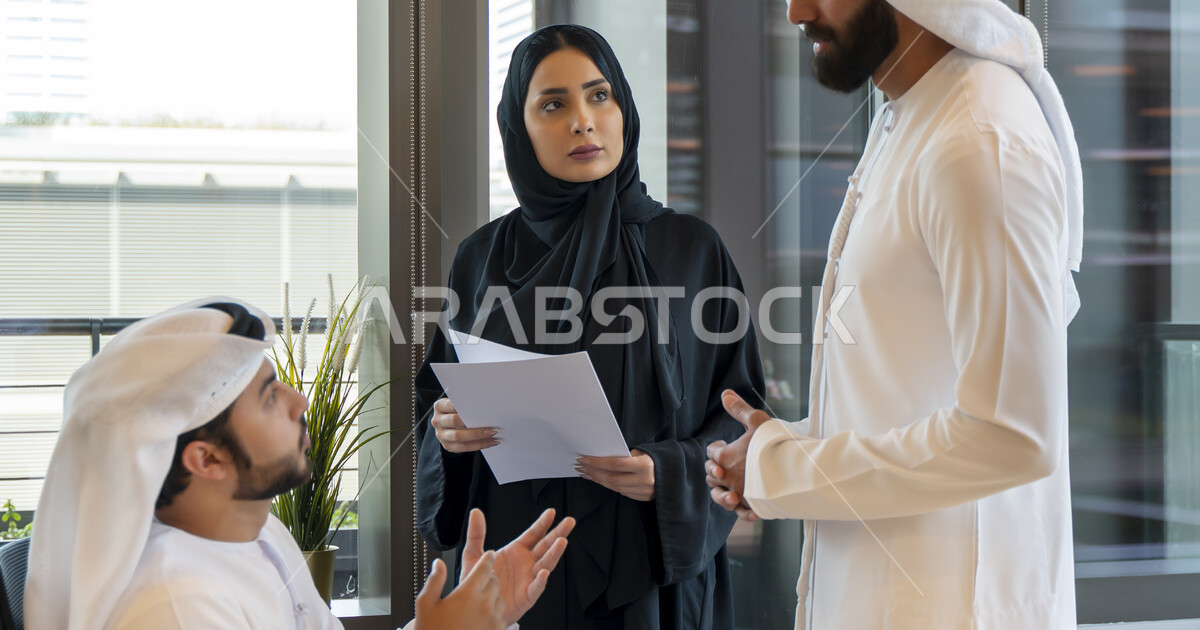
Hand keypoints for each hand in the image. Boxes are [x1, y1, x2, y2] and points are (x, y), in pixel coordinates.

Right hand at [415, 552, 504, 629]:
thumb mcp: (425, 604)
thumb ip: (434, 580)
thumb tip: (439, 564)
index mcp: (467, 594)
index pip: (484, 568)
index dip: (487, 559)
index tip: (489, 555)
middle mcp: (484, 605)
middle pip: (494, 581)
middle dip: (489, 577)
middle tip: (480, 578)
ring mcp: (493, 620)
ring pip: (500, 599)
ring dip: (492, 595)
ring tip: (478, 601)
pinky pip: (501, 617)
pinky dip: (495, 613)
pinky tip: (481, 618)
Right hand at [433, 397, 499, 452]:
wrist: (449, 424)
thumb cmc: (458, 411)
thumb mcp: (458, 404)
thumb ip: (467, 404)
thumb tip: (486, 405)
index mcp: (439, 406)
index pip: (450, 405)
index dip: (461, 406)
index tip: (477, 406)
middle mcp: (437, 420)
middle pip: (454, 422)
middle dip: (473, 423)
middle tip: (492, 425)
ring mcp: (440, 434)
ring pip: (458, 437)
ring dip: (478, 436)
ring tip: (494, 434)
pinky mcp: (446, 445)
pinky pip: (463, 448)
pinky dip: (478, 445)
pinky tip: (491, 442)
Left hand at [460, 508, 575, 624]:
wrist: (476, 608)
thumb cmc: (478, 581)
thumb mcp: (473, 555)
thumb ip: (476, 534)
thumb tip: (476, 513)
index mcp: (516, 551)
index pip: (533, 534)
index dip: (542, 523)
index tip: (551, 512)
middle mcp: (526, 563)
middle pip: (546, 546)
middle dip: (558, 533)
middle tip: (569, 522)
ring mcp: (529, 578)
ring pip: (546, 564)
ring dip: (554, 554)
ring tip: (562, 542)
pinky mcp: (527, 595)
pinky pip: (536, 587)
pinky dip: (541, 581)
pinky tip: (543, 573)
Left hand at [576, 449, 656, 501]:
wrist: (676, 471)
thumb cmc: (655, 458)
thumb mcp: (642, 452)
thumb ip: (625, 457)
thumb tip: (601, 458)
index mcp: (645, 465)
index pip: (615, 464)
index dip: (597, 462)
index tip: (583, 459)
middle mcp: (645, 480)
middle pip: (612, 478)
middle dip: (594, 472)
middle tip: (581, 467)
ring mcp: (645, 491)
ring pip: (615, 487)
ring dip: (599, 480)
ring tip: (587, 473)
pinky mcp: (644, 498)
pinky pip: (622, 492)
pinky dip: (610, 486)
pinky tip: (600, 480)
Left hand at [705, 390, 770, 520]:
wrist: (796, 471)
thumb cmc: (776, 444)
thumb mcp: (757, 421)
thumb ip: (739, 409)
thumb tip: (725, 394)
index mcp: (726, 457)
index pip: (712, 451)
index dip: (717, 447)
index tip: (725, 444)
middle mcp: (729, 477)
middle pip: (712, 475)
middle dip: (716, 469)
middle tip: (727, 464)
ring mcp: (740, 493)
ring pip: (720, 497)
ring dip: (722, 492)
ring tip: (731, 489)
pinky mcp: (752, 506)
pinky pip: (739, 512)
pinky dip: (740, 509)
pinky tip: (745, 504)